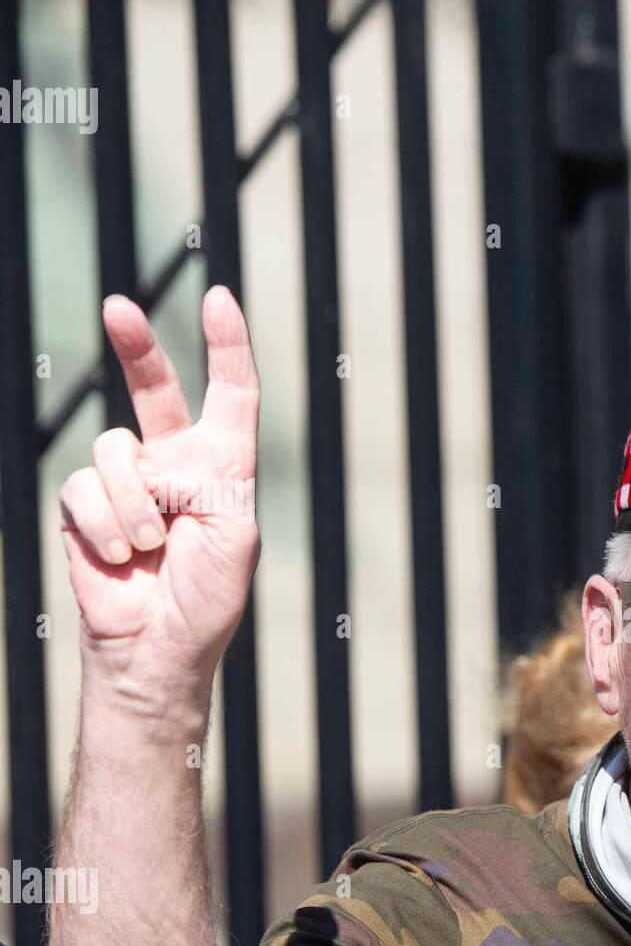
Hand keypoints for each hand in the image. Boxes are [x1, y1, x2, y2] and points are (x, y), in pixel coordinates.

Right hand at [59, 287, 260, 686]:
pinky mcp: (84, 507)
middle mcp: (174, 464)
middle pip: (154, 390)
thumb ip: (207, 479)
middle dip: (136, 346)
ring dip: (134, 503)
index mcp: (223, 467)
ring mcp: (126, 484)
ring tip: (148, 546)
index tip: (217, 297)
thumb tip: (148, 458)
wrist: (158, 648)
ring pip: (114, 450)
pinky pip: (83, 487)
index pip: (230, 396)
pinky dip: (105, 524)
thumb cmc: (207, 598)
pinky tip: (120, 557)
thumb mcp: (234, 533)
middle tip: (118, 307)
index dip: (226, 347)